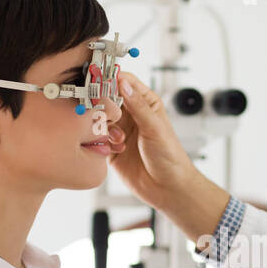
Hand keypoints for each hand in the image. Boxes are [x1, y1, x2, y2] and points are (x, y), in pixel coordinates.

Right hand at [107, 71, 198, 209]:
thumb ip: (137, 105)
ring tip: (118, 138)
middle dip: (102, 104)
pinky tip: (115, 149)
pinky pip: (96, 138)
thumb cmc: (170, 157)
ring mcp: (119, 130)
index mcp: (145, 103)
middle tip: (103, 112)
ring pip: (99, 118)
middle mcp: (131, 114)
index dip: (110, 79)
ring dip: (104, 126)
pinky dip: (100, 141)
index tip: (98, 80)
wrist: (167, 188)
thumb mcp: (155, 127)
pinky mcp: (110, 148)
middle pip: (106, 98)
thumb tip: (122, 82)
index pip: (124, 82)